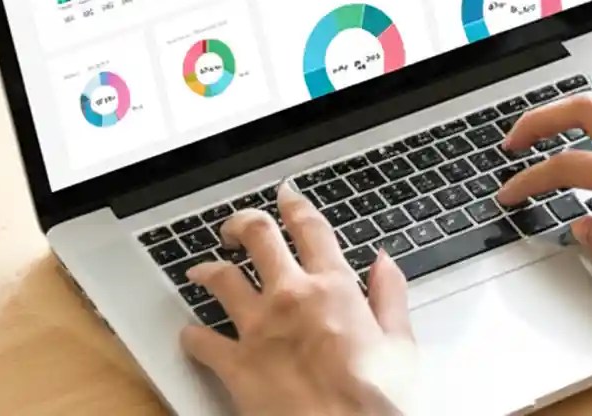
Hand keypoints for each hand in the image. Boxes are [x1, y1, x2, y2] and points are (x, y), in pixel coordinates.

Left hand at [181, 184, 414, 415]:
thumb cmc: (377, 403)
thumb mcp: (401, 345)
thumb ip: (391, 297)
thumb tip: (385, 263)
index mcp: (335, 288)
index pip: (310, 228)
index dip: (295, 205)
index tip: (286, 196)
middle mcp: (292, 297)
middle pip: (259, 236)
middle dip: (244, 223)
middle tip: (237, 227)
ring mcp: (258, 328)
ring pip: (221, 278)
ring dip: (208, 268)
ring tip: (202, 269)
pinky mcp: (235, 364)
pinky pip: (200, 340)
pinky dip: (192, 336)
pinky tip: (190, 335)